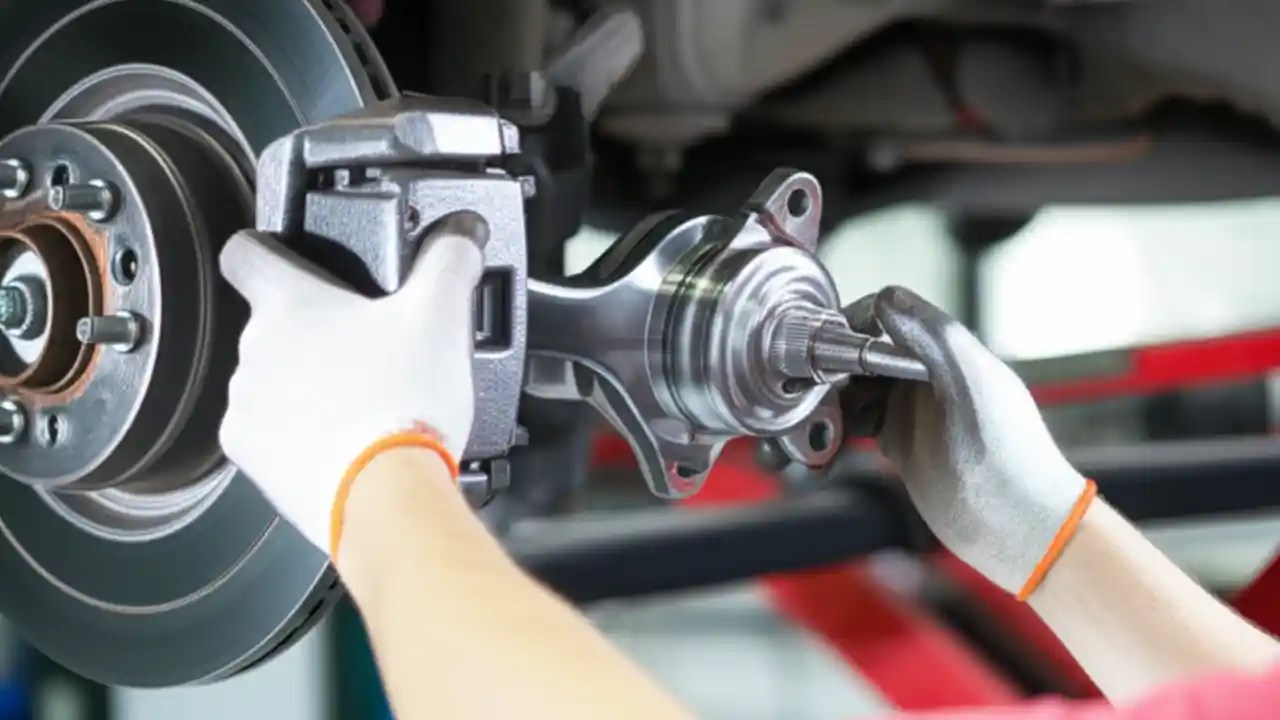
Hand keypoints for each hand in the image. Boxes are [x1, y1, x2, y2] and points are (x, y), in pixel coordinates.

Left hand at [218, 212, 486, 555]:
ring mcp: (247, 405)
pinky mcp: (250, 455)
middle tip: (363, 350)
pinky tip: (340, 439)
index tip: (283, 259)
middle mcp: (254, 349)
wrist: (385, 495)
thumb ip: (449, 259)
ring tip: (357, 402)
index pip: (245, 252)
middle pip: (272, 324)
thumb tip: (460, 232)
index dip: (264, 249)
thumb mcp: (442, 314)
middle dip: (311, 332)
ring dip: (303, 384)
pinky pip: (268, 431)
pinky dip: (296, 433)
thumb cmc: (403, 403)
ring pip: (270, 380)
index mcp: (289, 303)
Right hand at [842, 286, 1095, 597]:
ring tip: (816, 418)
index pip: (887, 316)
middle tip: (813, 389)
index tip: (829, 348)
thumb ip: (933, 335)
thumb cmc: (1008, 459)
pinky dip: (837, 427)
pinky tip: (826, 441)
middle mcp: (927, 376)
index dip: (854, 326)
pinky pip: (860, 423)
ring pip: (857, 388)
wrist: (1021, 529)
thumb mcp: (971, 385)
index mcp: (946, 352)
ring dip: (832, 398)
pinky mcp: (903, 444)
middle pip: (864, 351)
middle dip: (835, 365)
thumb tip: (885, 299)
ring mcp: (914, 411)